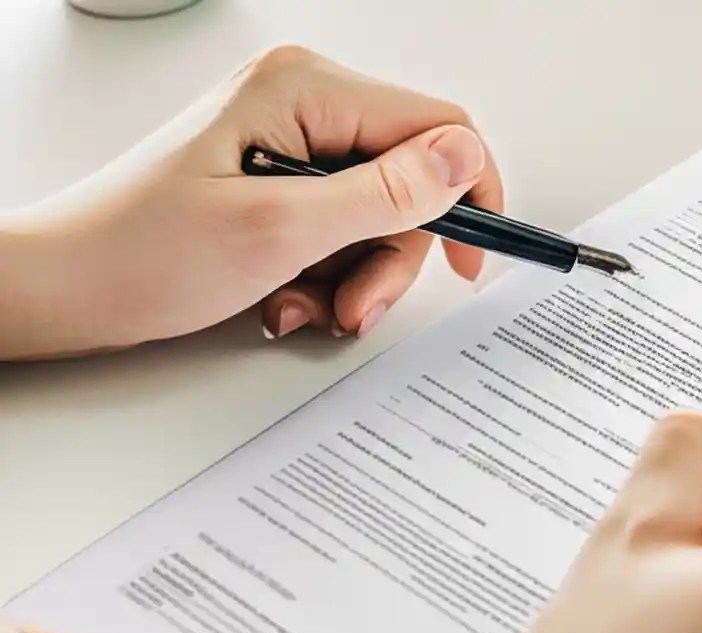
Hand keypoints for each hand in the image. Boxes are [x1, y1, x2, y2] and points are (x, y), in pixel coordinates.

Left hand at [0, 45, 501, 359]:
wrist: (64, 286)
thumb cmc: (140, 252)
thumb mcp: (279, 230)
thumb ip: (383, 194)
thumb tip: (465, 159)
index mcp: (305, 89)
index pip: (438, 126)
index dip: (467, 196)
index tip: (469, 260)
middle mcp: (302, 103)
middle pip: (408, 181)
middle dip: (390, 256)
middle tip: (356, 305)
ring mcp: (288, 140)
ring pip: (377, 214)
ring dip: (355, 274)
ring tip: (306, 305)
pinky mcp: (277, 178)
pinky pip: (339, 227)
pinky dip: (326, 272)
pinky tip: (286, 296)